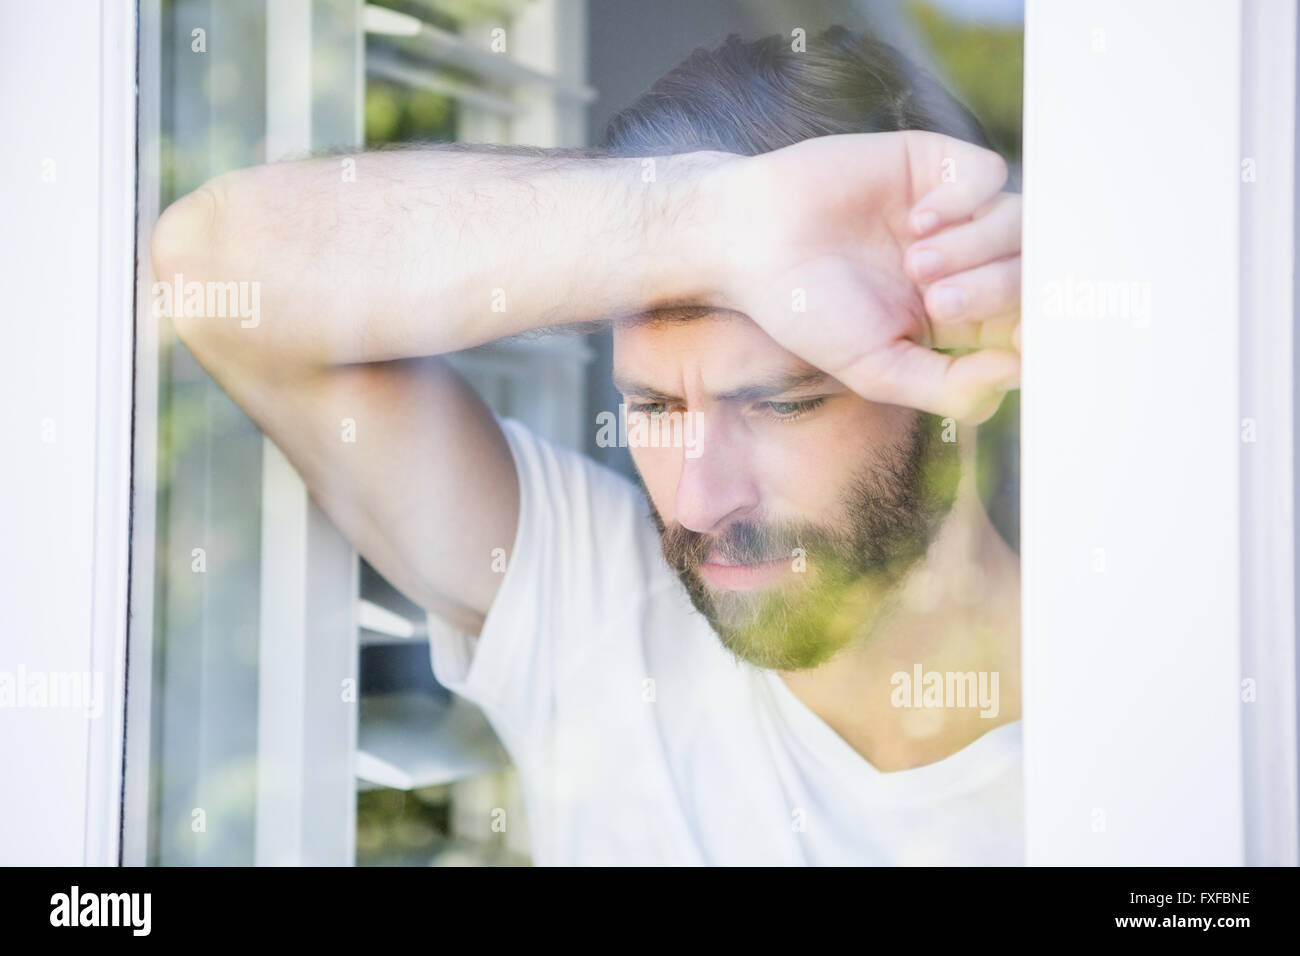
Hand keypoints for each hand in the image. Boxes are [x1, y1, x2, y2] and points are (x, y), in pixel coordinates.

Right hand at [710, 130, 1020, 422]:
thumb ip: (948, 386)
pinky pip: (990, 176)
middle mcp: (965, 262)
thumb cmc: (803, 310)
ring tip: (914, 260)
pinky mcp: (936, 165)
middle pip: (1031, 270)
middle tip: (935, 298)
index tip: (1017, 338)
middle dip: (995, 288)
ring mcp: (955, 212)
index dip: (1036, 327)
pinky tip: (916, 219)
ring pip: (1019, 222)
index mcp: (957, 317)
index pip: (1027, 320)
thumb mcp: (875, 369)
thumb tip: (1018, 377)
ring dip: (976, 246)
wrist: (749, 241)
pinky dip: (964, 201)